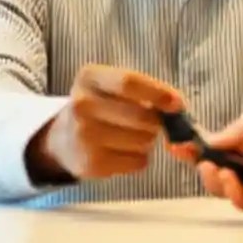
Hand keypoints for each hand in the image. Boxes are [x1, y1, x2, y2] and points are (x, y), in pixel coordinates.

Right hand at [28, 64, 182, 181]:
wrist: (65, 138)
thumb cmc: (101, 106)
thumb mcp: (113, 87)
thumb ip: (146, 91)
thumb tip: (178, 108)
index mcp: (90, 77)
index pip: (128, 82)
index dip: (157, 93)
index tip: (177, 104)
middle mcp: (81, 105)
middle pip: (140, 116)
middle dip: (156, 122)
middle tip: (153, 122)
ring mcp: (84, 136)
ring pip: (142, 141)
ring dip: (148, 141)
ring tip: (133, 135)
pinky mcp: (91, 164)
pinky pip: (137, 162)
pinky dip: (140, 158)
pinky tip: (124, 151)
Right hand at [173, 108, 242, 222]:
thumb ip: (240, 130)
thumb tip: (211, 138)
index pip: (225, 145)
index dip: (202, 147)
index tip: (180, 146)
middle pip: (224, 171)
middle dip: (209, 169)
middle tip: (205, 165)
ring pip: (234, 192)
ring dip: (223, 184)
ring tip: (226, 175)